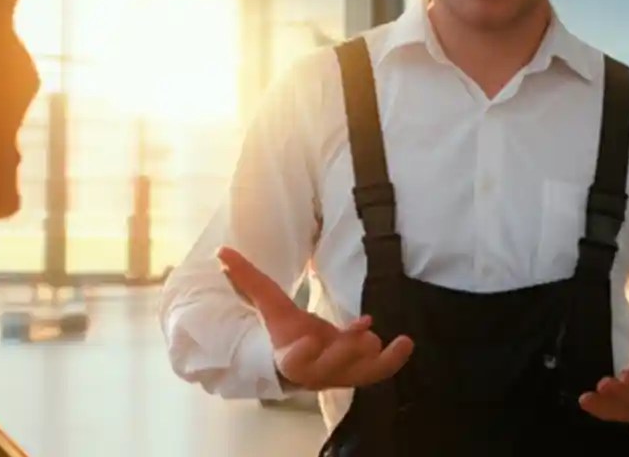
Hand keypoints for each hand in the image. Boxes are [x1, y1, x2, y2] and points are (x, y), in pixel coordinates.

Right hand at [217, 246, 413, 389]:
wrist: (301, 361)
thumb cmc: (284, 332)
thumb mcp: (270, 306)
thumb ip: (249, 281)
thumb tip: (222, 252)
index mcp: (290, 357)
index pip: (294, 360)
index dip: (303, 353)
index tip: (310, 338)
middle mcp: (317, 371)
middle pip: (332, 369)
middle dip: (347, 353)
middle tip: (366, 336)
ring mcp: (341, 374)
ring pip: (361, 375)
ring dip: (380, 361)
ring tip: (399, 342)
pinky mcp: (359, 371)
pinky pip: (379, 372)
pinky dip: (394, 360)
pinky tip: (406, 341)